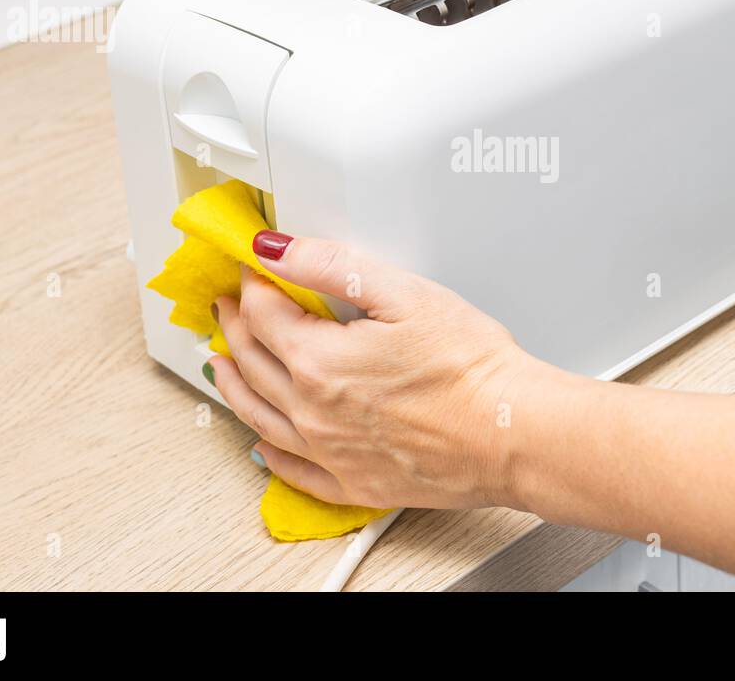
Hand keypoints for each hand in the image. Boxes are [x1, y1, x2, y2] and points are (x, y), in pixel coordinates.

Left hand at [207, 233, 563, 509]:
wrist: (510, 433)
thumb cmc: (470, 368)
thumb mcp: (404, 294)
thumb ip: (332, 265)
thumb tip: (276, 249)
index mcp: (317, 362)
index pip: (263, 313)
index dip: (254, 283)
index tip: (254, 268)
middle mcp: (311, 412)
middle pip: (252, 363)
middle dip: (236, 326)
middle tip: (230, 306)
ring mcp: (329, 454)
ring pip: (258, 416)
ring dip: (235, 383)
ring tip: (225, 363)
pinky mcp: (354, 484)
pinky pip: (292, 471)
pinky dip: (268, 453)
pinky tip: (262, 443)